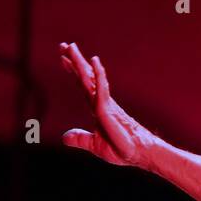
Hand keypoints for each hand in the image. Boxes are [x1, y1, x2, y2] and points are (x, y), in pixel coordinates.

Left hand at [58, 42, 154, 166]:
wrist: (137, 154)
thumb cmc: (121, 150)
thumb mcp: (95, 145)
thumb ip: (81, 139)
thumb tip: (64, 137)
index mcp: (97, 109)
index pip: (84, 86)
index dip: (74, 72)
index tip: (64, 59)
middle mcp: (101, 102)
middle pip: (85, 77)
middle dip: (74, 61)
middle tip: (64, 45)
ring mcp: (105, 103)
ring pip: (90, 78)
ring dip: (80, 63)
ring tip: (71, 47)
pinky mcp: (109, 108)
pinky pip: (101, 88)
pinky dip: (97, 74)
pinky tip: (94, 61)